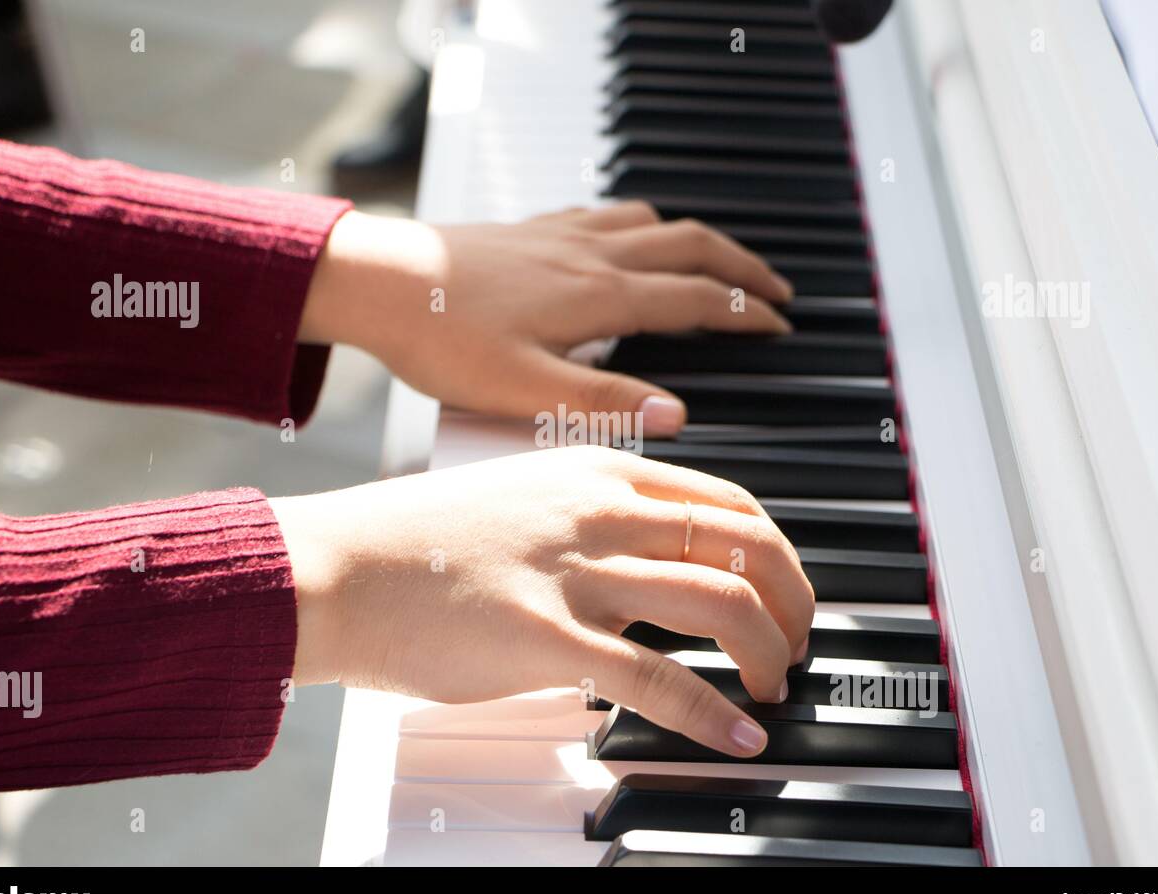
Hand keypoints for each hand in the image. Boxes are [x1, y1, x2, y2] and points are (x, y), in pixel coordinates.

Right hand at [271, 445, 814, 756]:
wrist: (337, 567)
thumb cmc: (415, 542)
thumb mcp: (520, 500)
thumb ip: (589, 523)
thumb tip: (644, 571)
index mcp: (597, 472)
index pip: (727, 501)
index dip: (776, 553)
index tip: (783, 591)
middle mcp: (600, 510)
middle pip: (746, 543)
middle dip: (794, 599)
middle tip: (795, 643)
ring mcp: (577, 571)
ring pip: (720, 601)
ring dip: (769, 652)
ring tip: (772, 689)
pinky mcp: (549, 636)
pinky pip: (659, 678)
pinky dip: (712, 713)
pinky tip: (735, 736)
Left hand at [298, 203, 793, 435]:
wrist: (377, 281)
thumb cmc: (440, 336)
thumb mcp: (525, 388)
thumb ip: (604, 400)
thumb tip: (675, 415)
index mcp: (599, 296)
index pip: (697, 300)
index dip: (747, 313)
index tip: (780, 326)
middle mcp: (591, 255)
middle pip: (692, 247)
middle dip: (743, 268)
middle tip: (777, 289)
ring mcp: (562, 235)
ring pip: (654, 223)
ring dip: (699, 241)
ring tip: (719, 263)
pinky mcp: (532, 229)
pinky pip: (606, 214)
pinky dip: (643, 224)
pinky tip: (631, 238)